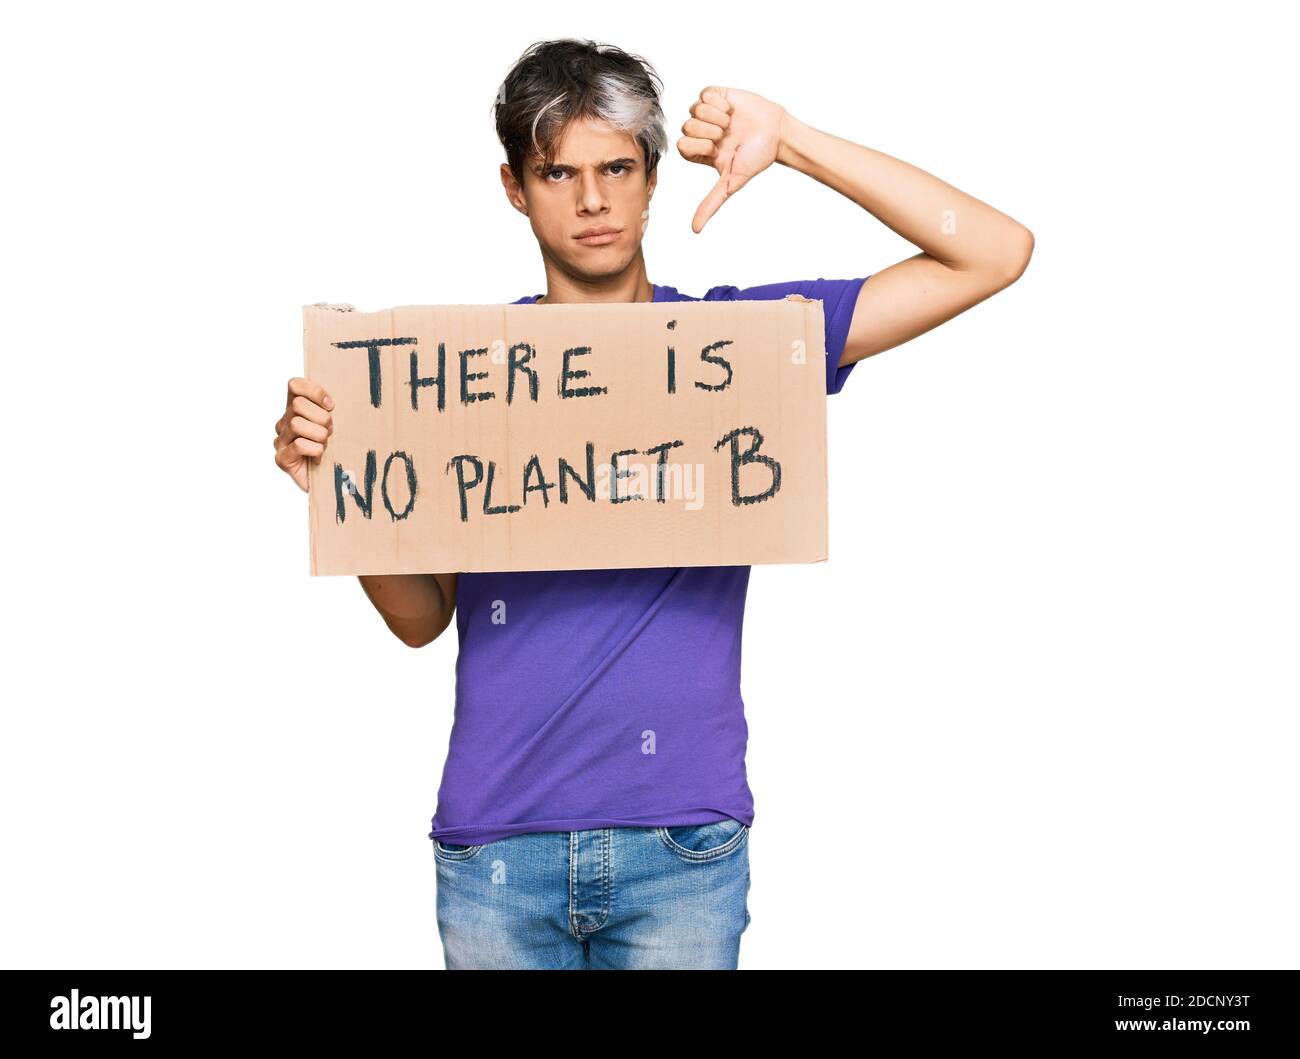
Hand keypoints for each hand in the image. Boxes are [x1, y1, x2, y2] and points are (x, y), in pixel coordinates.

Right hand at [274, 377, 332, 492]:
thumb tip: (331, 402)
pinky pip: (299, 445)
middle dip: (321, 418)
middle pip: (298, 405)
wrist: (332, 481)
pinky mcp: (282, 459)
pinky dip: (315, 450)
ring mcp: (280, 441)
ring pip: (297, 424)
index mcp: (295, 409)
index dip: (314, 392)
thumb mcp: (335, 423)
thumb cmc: (335, 449)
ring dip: (319, 435)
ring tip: (324, 445)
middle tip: (329, 432)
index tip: (331, 405)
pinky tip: (319, 458)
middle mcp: (284, 422)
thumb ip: (329, 408)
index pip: (294, 385)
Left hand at [676, 86, 787, 233]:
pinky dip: (719, 102)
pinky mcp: (716, 95)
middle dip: (709, 131)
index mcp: (699, 151)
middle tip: (727, 135)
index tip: (718, 148)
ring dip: (716, 117)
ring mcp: (707, 112)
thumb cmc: (755, 158)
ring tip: (731, 123)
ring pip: (694, 109)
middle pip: (686, 126)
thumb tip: (695, 230)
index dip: (700, 145)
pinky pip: (704, 93)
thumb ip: (711, 203)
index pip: (682, 145)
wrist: (777, 133)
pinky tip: (732, 110)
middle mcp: (700, 131)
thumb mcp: (731, 182)